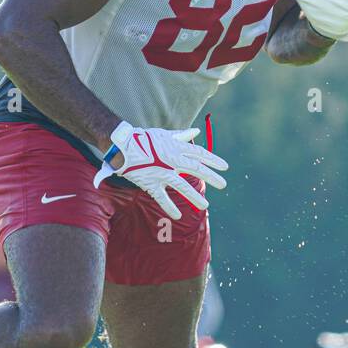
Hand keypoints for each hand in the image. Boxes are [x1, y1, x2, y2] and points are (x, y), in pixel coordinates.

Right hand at [95, 122, 227, 219]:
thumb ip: (182, 136)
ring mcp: (162, 172)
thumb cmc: (144, 139)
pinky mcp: (151, 182)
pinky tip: (178, 216)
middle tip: (223, 184)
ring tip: (205, 206)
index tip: (225, 167)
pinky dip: (169, 207)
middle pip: (196, 169)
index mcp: (176, 148)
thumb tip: (196, 131)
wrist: (122, 146)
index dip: (213, 160)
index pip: (199, 154)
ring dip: (194, 197)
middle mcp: (172, 160)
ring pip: (182, 186)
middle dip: (211, 177)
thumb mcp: (164, 135)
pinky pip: (162, 197)